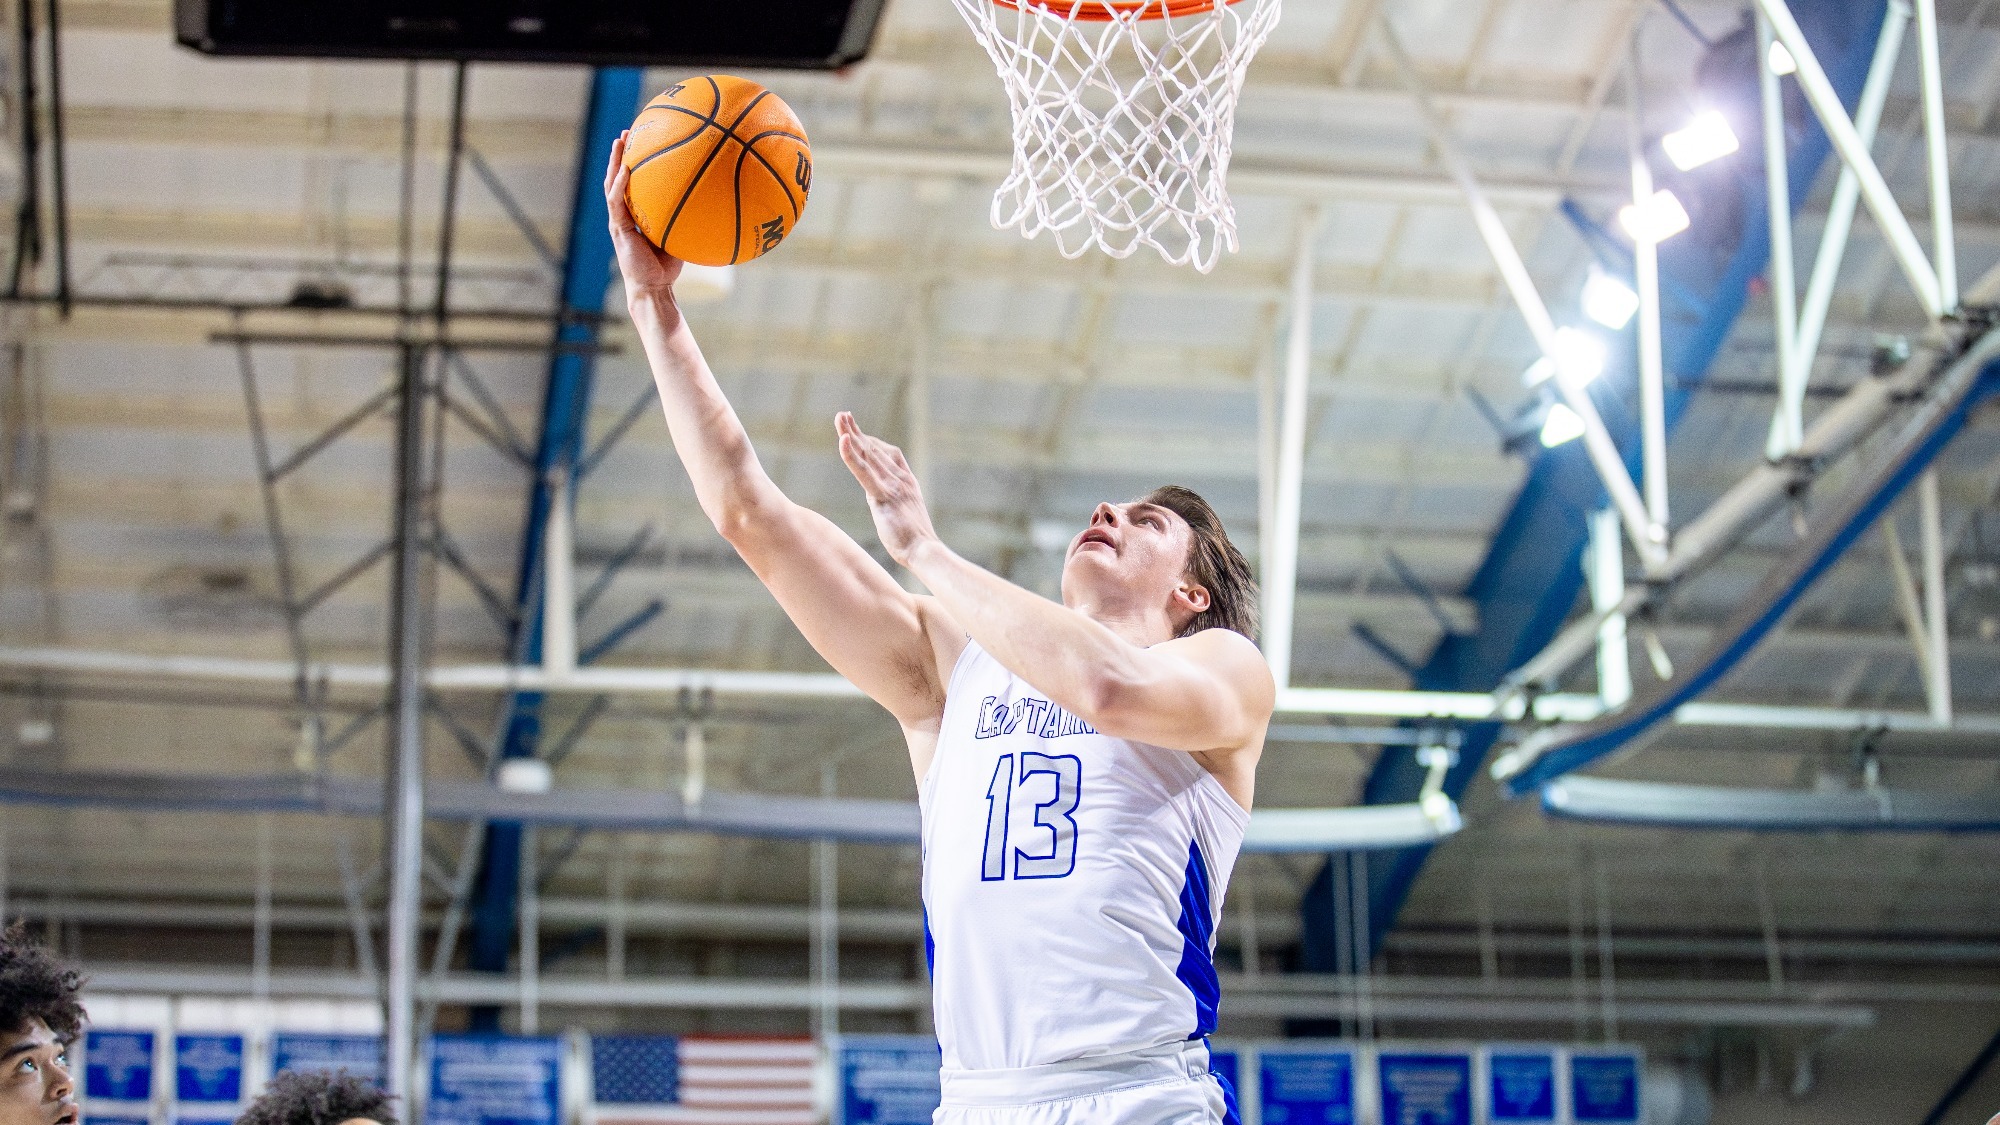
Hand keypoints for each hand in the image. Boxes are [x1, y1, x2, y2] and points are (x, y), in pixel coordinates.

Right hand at [604, 132, 682, 305]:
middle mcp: (623, 215)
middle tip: (627, 132)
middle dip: (620, 155)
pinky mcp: (619, 230)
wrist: (654, 288)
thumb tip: (712, 202)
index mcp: (634, 215)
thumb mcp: (679, 237)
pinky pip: (617, 202)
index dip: (632, 163)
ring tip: (620, 141)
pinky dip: (620, 185)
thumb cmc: (667, 267)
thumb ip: (685, 219)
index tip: (641, 141)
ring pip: (612, 185)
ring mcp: (618, 221)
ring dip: (614, 162)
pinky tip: (626, 169)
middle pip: (617, 178)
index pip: (630, 184)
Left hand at [836, 412, 938, 567]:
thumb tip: (884, 507)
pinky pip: (864, 472)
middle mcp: (901, 479)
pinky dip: (852, 456)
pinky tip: (842, 441)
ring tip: (840, 418)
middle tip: (843, 415)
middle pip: (875, 449)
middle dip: (857, 431)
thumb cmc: (915, 542)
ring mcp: (893, 485)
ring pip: (868, 454)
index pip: (889, 454)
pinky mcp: (884, 495)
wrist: (925, 551)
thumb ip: (894, 505)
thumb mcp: (905, 517)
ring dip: (852, 434)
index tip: (858, 432)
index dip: (872, 441)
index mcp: (907, 482)